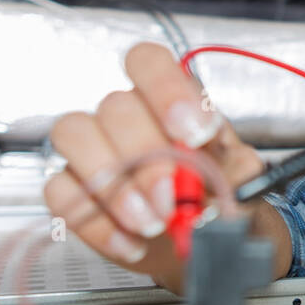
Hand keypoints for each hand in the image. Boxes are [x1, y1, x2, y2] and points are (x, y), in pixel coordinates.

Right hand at [43, 42, 280, 292]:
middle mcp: (128, 117)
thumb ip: (234, 176)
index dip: (166, 90)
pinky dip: (97, 224)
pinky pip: (61, 192)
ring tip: (153, 224)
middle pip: (116, 107)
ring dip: (113, 186)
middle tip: (173, 200)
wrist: (204, 241)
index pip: (149, 62)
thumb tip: (216, 186)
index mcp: (172, 101)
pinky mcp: (74, 190)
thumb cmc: (221, 198)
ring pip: (75, 136)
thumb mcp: (243, 182)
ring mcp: (95, 150)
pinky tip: (134, 243)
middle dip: (146, 158)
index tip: (194, 133)